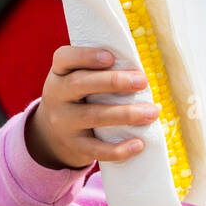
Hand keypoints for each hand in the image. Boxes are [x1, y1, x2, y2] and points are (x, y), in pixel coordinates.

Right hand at [25, 46, 158, 169]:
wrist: (53, 134)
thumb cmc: (81, 96)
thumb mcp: (81, 78)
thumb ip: (102, 71)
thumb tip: (140, 71)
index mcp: (60, 73)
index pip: (64, 58)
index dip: (86, 56)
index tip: (111, 57)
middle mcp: (57, 95)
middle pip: (80, 84)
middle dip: (114, 81)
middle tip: (142, 81)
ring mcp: (63, 122)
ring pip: (93, 116)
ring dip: (126, 114)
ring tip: (152, 112)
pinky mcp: (74, 145)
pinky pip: (95, 148)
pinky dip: (118, 149)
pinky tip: (139, 144)